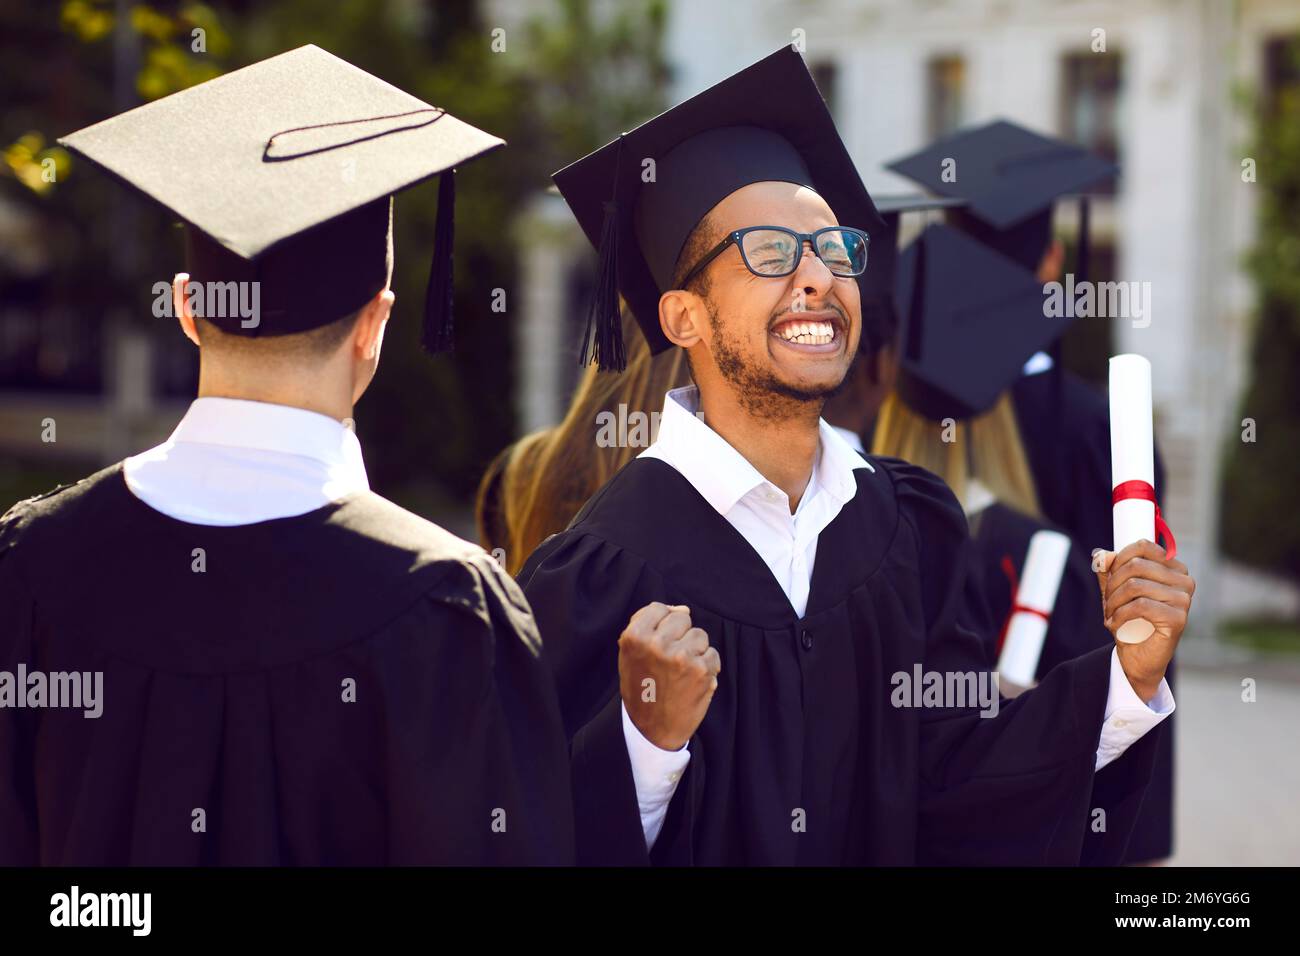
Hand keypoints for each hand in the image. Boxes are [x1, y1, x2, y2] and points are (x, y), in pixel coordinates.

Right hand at [618, 602, 720, 750]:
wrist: (652, 730)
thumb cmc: (641, 687)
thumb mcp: (630, 653)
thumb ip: (648, 624)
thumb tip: (683, 608)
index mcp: (635, 637)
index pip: (659, 609)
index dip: (661, 626)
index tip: (658, 644)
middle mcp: (658, 644)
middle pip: (682, 618)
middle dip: (679, 635)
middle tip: (670, 659)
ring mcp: (682, 657)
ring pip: (700, 635)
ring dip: (695, 650)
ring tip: (681, 671)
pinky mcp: (702, 671)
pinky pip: (712, 654)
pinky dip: (706, 667)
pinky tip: (692, 681)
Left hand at [1093, 539, 1194, 701]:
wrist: (1137, 656)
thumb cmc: (1129, 620)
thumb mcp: (1115, 591)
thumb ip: (1109, 570)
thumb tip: (1101, 554)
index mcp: (1173, 568)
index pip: (1143, 547)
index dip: (1119, 559)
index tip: (1109, 578)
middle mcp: (1184, 581)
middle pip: (1136, 565)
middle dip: (1113, 584)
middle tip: (1107, 603)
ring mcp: (1184, 599)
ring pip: (1135, 585)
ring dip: (1113, 602)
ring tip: (1111, 615)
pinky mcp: (1178, 618)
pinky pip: (1140, 605)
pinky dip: (1120, 615)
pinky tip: (1117, 625)